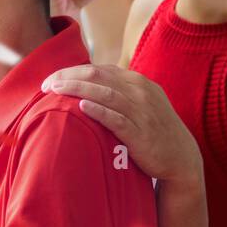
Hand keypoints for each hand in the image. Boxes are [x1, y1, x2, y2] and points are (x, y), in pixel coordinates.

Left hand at [42, 64, 201, 184]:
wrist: (180, 157)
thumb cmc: (152, 128)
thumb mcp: (138, 102)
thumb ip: (116, 90)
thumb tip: (83, 84)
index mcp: (136, 81)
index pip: (98, 69)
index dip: (71, 72)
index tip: (50, 80)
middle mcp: (139, 92)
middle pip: (97, 76)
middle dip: (68, 78)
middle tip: (45, 85)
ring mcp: (141, 112)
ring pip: (105, 94)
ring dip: (78, 89)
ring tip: (55, 90)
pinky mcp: (140, 133)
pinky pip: (117, 119)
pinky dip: (99, 111)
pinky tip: (82, 108)